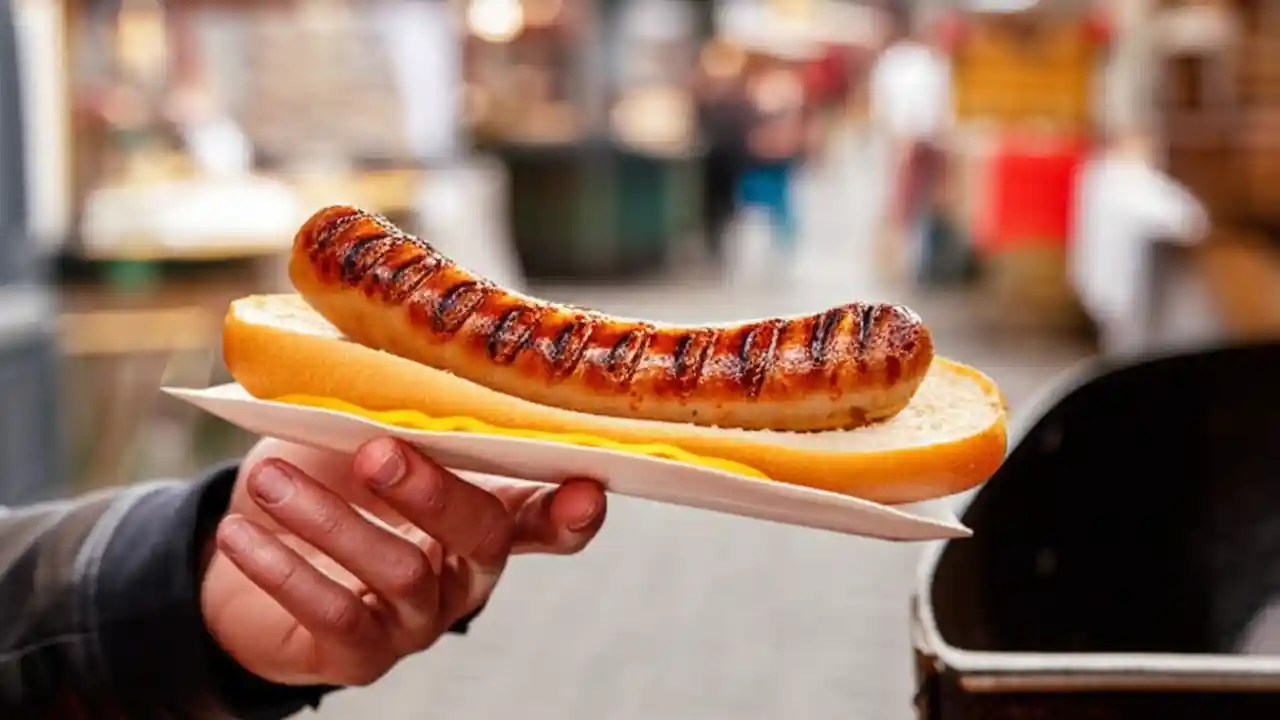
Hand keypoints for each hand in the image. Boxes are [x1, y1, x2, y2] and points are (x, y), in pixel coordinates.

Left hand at [199, 437, 606, 686]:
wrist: (242, 551)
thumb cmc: (318, 477)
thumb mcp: (352, 432)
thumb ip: (385, 408)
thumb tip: (379, 355)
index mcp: (484, 512)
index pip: (546, 515)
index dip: (572, 510)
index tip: (585, 488)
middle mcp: (467, 571)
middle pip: (482, 535)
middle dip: (431, 491)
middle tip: (374, 453)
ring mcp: (420, 619)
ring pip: (400, 571)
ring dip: (332, 521)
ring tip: (270, 481)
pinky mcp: (363, 656)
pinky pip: (334, 613)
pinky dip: (284, 568)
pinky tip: (243, 531)